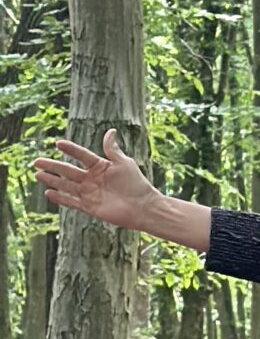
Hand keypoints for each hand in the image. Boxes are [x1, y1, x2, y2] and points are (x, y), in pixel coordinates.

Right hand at [35, 131, 161, 231]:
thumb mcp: (124, 163)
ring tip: (38, 174)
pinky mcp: (89, 207)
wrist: (143, 207)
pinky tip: (49, 193)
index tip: (58, 143)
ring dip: (52, 180)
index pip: (82, 156)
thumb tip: (111, 131)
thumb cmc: (136, 184)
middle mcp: (92, 179)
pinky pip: (71, 202)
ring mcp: (89, 193)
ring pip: (66, 185)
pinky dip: (60, 198)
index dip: (71, 150)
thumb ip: (112, 149)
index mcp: (100, 166)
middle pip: (68, 171)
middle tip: (37, 161)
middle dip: (52, 166)